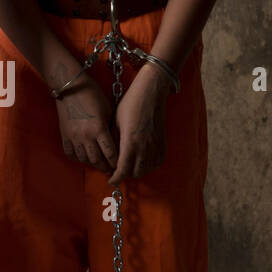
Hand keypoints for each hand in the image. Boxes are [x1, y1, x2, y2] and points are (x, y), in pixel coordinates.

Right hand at [55, 76, 117, 171]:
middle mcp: (86, 136)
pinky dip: (78, 158)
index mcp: (99, 129)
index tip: (120, 166)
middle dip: (105, 167)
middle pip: (97, 160)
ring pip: (84, 159)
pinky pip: (70, 154)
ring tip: (99, 166)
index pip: (110, 153)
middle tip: (111, 171)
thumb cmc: (93, 95)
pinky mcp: (64, 135)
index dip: (116, 162)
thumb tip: (115, 142)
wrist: (71, 87)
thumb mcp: (107, 110)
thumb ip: (110, 128)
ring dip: (93, 165)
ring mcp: (73, 137)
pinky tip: (83, 158)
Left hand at [107, 63, 169, 186]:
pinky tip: (142, 160)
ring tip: (128, 165)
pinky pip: (157, 162)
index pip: (122, 170)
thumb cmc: (130, 104)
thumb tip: (108, 156)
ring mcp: (155, 146)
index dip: (115, 178)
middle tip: (117, 170)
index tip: (110, 179)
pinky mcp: (163, 143)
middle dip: (125, 174)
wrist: (151, 92)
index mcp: (130, 143)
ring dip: (136, 171)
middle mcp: (145, 147)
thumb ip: (113, 141)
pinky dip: (149, 166)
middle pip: (135, 173)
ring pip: (146, 170)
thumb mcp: (115, 122)